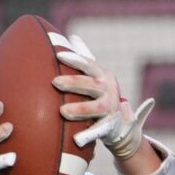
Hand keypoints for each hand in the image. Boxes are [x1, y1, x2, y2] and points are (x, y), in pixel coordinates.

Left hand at [50, 33, 154, 159]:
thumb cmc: (100, 94)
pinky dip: (88, 135)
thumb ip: (84, 58)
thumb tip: (72, 36)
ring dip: (80, 109)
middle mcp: (109, 90)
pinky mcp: (109, 126)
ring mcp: (110, 108)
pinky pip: (98, 131)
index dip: (75, 59)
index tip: (58, 56)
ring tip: (62, 111)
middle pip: (91, 84)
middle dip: (73, 83)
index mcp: (103, 75)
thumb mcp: (95, 75)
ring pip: (96, 107)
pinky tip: (76, 139)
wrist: (120, 122)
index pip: (88, 64)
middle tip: (54, 82)